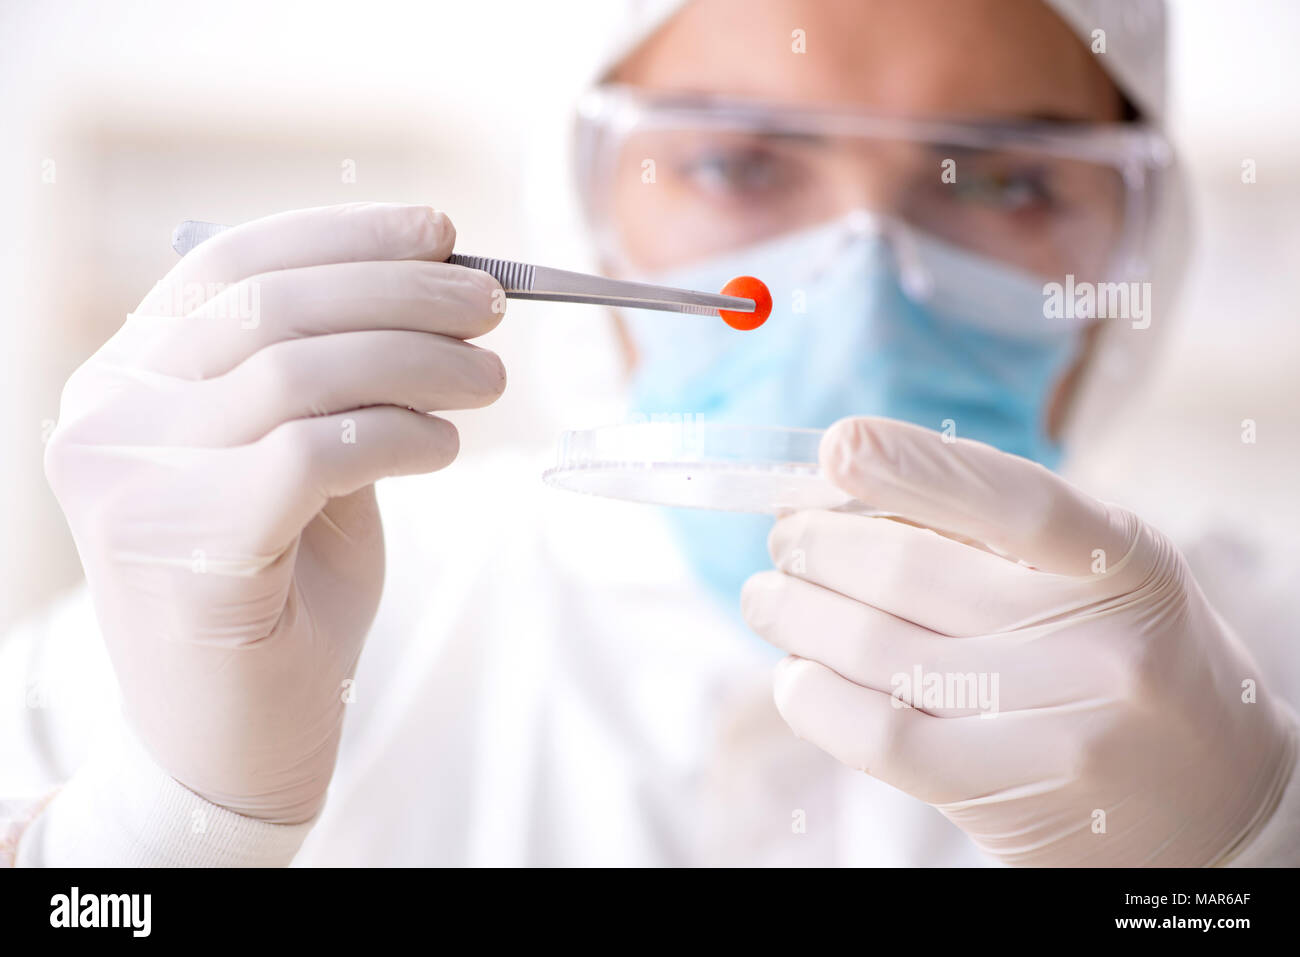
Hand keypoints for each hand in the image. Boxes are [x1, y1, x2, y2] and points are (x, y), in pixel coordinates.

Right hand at [44, 203, 505, 822]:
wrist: (237, 739)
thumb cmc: (280, 592)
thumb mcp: (299, 458)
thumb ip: (333, 376)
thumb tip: (432, 282)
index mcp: (127, 378)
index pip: (232, 265)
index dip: (345, 235)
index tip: (440, 232)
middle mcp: (109, 416)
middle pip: (271, 305)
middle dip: (401, 291)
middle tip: (491, 305)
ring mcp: (135, 481)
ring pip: (297, 368)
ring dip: (419, 360)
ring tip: (488, 377)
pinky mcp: (190, 546)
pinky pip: (317, 450)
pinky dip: (399, 433)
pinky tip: (443, 447)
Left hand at [742, 416, 1295, 864]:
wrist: (1208, 798)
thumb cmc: (1128, 655)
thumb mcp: (1100, 571)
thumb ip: (992, 529)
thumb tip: (840, 490)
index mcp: (1125, 564)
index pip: (1012, 502)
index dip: (913, 467)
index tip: (837, 445)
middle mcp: (1098, 645)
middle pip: (910, 572)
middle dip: (818, 545)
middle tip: (785, 538)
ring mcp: (1051, 728)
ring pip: (873, 648)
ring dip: (794, 613)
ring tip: (768, 597)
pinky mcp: (999, 794)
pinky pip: (872, 731)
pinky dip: (811, 693)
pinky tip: (797, 672)